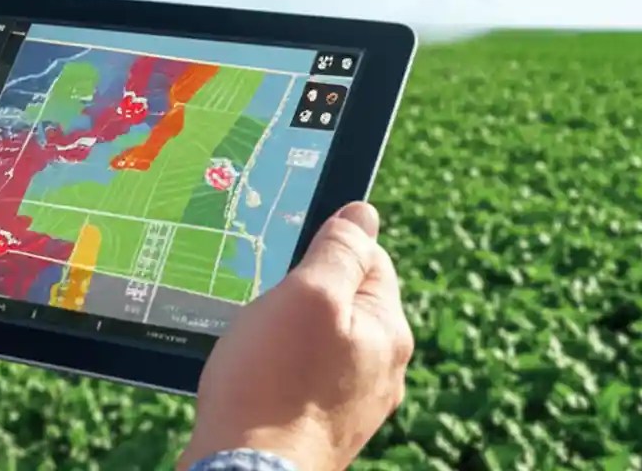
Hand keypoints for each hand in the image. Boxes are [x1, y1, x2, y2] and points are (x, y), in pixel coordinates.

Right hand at [178, 202, 412, 470]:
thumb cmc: (272, 386)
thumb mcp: (308, 297)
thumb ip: (340, 251)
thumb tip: (363, 213)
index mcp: (388, 330)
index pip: (370, 257)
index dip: (325, 250)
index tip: (289, 266)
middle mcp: (380, 368)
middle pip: (342, 300)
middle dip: (301, 296)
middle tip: (268, 313)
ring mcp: (351, 402)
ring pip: (316, 340)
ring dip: (284, 335)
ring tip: (258, 352)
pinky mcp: (319, 427)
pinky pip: (300, 378)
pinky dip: (276, 371)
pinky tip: (254, 381)